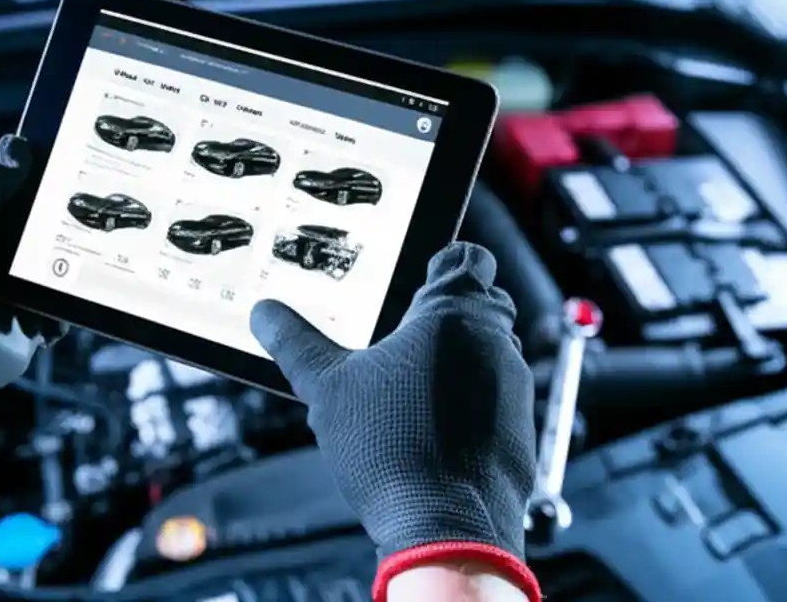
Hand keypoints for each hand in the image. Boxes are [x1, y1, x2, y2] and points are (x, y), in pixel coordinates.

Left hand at [0, 134, 64, 437]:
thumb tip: (21, 148)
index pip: (18, 178)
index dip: (45, 164)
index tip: (81, 152)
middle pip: (50, 218)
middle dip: (72, 215)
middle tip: (100, 207)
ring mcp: (18, 283)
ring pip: (66, 260)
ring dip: (75, 263)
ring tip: (84, 262)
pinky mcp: (34, 319)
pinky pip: (67, 303)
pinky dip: (68, 305)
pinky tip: (54, 308)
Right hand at [250, 242, 538, 601]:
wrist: (446, 527)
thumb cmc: (392, 450)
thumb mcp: (326, 388)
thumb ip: (294, 342)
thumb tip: (264, 312)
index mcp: (452, 315)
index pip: (467, 258)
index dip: (443, 264)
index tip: (417, 280)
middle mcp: (495, 342)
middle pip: (480, 305)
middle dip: (445, 316)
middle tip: (399, 339)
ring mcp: (515, 386)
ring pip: (490, 353)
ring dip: (458, 362)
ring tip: (408, 389)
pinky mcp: (522, 428)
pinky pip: (497, 399)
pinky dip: (472, 404)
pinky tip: (431, 428)